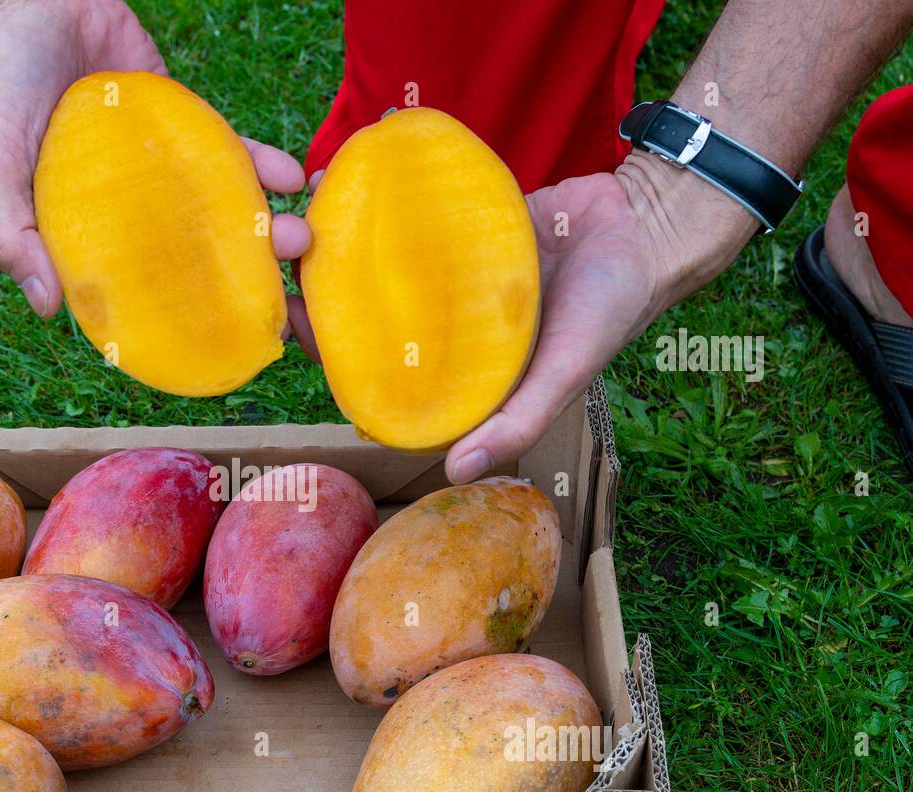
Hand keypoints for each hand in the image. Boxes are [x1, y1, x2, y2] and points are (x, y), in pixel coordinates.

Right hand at [0, 0, 309, 316]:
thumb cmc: (7, 81)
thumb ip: (14, 231)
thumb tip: (48, 308)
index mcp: (86, 230)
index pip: (135, 287)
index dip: (174, 314)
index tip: (218, 338)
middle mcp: (129, 208)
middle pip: (190, 252)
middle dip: (235, 272)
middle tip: (278, 288)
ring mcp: (161, 168)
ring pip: (217, 207)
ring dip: (261, 224)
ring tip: (297, 235)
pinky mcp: (185, 124)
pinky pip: (227, 150)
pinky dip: (260, 163)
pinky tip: (288, 176)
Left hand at [288, 152, 756, 480]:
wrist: (641, 228)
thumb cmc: (607, 310)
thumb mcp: (567, 371)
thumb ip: (518, 420)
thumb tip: (456, 471)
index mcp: (456, 371)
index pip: (380, 374)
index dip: (334, 357)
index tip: (297, 329)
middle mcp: (442, 327)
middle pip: (365, 317)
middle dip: (323, 296)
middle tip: (288, 266)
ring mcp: (444, 276)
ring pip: (377, 266)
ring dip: (339, 247)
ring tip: (301, 217)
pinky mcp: (453, 227)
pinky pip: (406, 219)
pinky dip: (377, 204)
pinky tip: (342, 182)